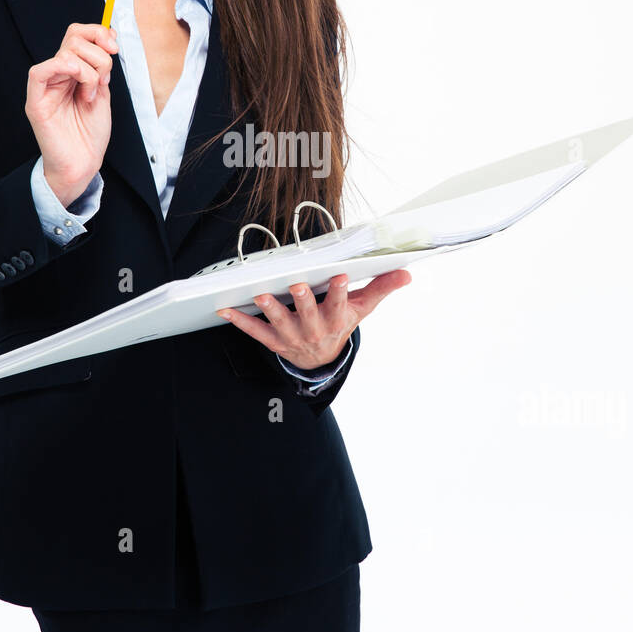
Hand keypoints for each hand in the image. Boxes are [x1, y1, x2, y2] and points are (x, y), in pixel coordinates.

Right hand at [25, 23, 118, 206]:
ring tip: (91, 95)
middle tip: (106, 79)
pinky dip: (61, 67)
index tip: (114, 45)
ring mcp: (45, 87)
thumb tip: (107, 38)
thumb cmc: (90, 135)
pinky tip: (77, 80)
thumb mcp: (103, 93)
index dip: (97, 32)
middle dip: (98, 55)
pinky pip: (39, 72)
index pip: (77, 35)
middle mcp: (57, 75)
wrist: (82, 164)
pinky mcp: (36, 102)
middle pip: (73, 39)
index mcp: (71, 72)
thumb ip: (101, 67)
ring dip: (90, 72)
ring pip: (65, 54)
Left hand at [216, 269, 412, 370]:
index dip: (340, 292)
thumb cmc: (340, 323)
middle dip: (303, 300)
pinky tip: (226, 309)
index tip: (340, 277)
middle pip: (309, 314)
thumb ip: (381, 287)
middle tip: (298, 285)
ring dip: (270, 309)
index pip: (341, 305)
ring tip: (261, 296)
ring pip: (280, 323)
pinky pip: (255, 332)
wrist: (322, 360)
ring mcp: (292, 337)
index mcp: (337, 319)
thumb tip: (406, 271)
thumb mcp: (362, 308)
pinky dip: (240, 321)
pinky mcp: (274, 342)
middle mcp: (314, 330)